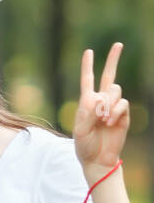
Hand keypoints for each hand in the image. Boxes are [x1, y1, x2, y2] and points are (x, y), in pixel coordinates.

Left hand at [75, 43, 129, 176]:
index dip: (87, 66)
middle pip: (109, 76)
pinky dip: (115, 111)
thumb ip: (87, 114)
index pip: (87, 80)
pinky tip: (110, 121)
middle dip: (113, 60)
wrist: (97, 158)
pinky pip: (122, 104)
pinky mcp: (123, 115)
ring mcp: (113, 107)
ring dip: (108, 103)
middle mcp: (101, 101)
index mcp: (86, 102)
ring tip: (103, 120)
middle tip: (119, 44)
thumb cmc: (84, 145)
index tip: (89, 51)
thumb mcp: (80, 130)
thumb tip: (97, 99)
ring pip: (115, 91)